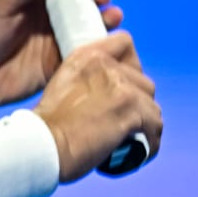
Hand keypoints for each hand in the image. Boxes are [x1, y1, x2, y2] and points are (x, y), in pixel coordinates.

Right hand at [33, 31, 161, 181]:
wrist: (42, 145)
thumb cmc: (47, 126)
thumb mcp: (62, 85)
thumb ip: (89, 80)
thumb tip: (112, 95)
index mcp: (87, 56)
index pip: (125, 43)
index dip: (131, 66)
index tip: (124, 87)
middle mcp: (106, 66)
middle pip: (143, 81)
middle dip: (138, 103)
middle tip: (122, 122)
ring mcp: (121, 88)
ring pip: (152, 106)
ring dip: (144, 124)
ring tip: (130, 140)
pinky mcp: (131, 111)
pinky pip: (155, 126)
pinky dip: (149, 142)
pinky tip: (137, 152)